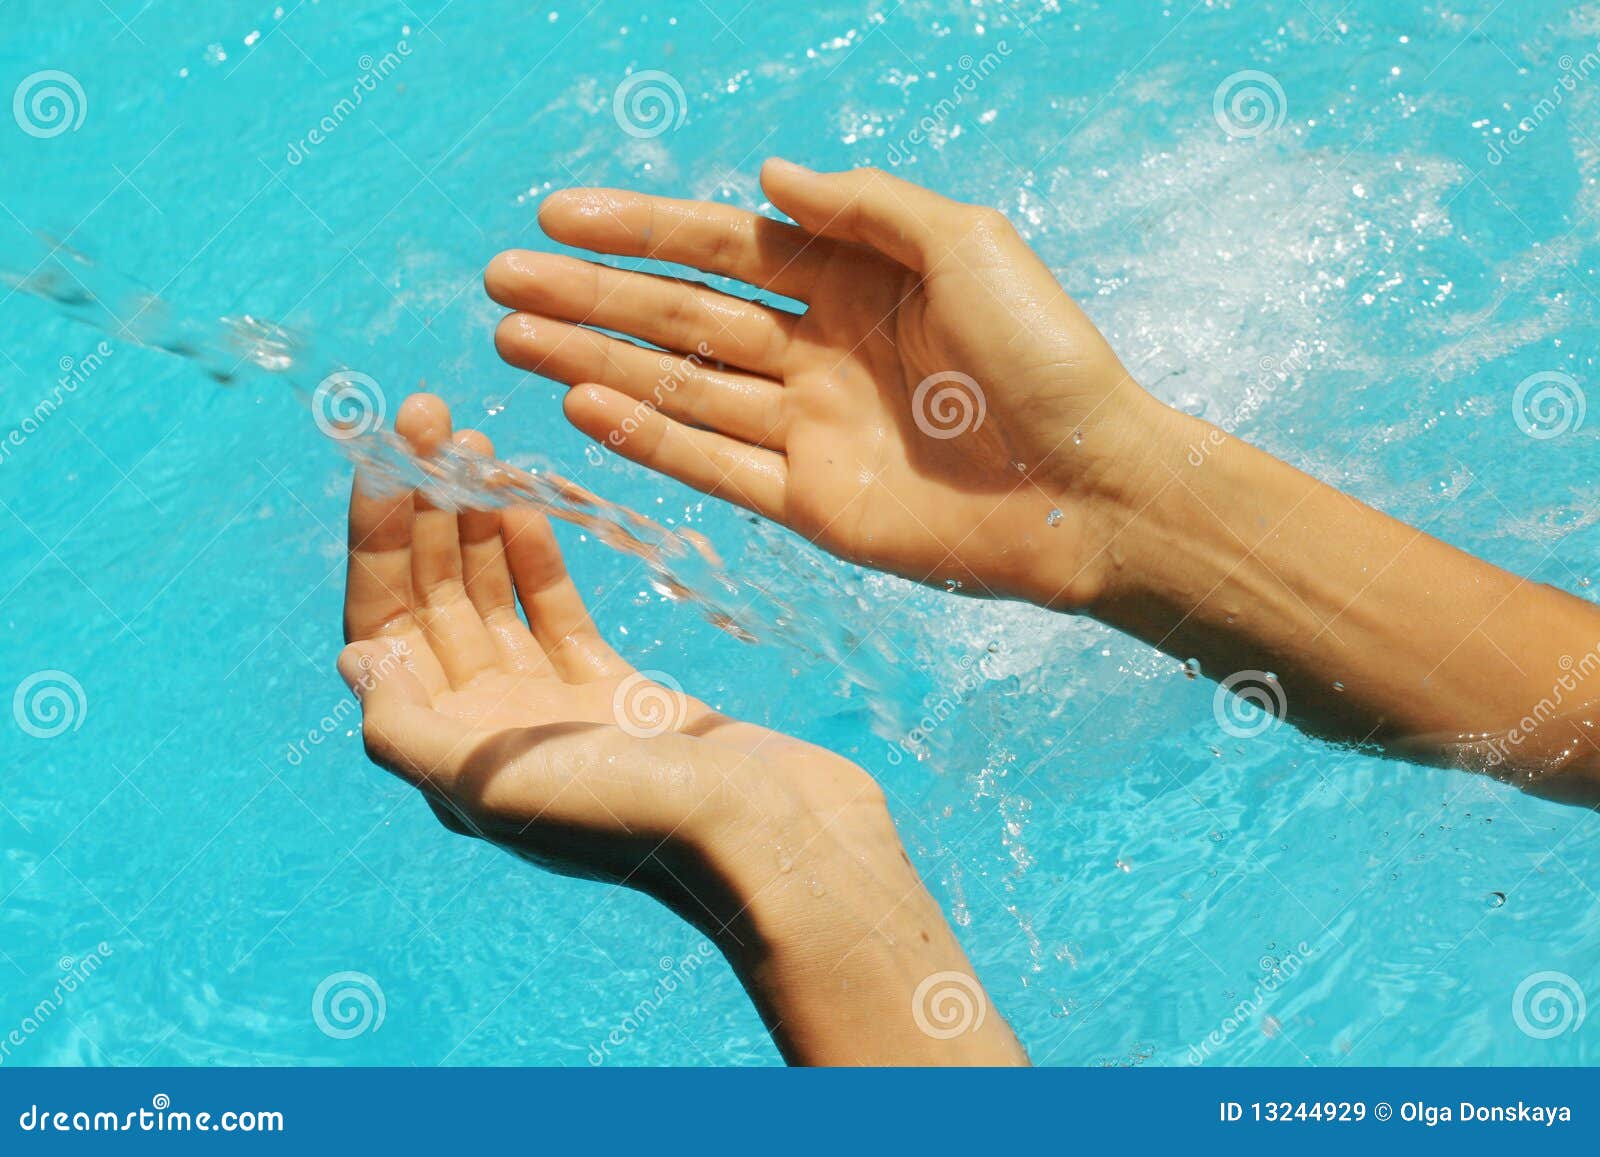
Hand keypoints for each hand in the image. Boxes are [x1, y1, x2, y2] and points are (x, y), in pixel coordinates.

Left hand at [340, 392, 884, 917]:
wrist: (771, 836)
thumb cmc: (635, 818)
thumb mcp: (496, 782)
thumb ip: (411, 728)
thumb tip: (353, 659)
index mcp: (452, 757)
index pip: (388, 630)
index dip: (376, 545)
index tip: (385, 461)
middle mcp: (493, 733)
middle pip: (435, 604)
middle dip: (421, 512)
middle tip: (428, 419)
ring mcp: (554, 712)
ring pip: (494, 598)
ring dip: (473, 522)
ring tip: (471, 442)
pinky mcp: (615, 694)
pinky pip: (556, 613)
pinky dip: (534, 557)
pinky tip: (522, 502)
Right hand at [486, 160, 1176, 608]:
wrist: (1092, 488)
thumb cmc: (1046, 356)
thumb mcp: (966, 244)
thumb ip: (863, 206)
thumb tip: (767, 175)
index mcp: (851, 280)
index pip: (721, 246)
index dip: (639, 229)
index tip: (554, 215)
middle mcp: (817, 350)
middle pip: (680, 316)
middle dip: (589, 297)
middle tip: (500, 280)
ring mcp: (808, 429)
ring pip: (678, 388)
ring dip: (593, 362)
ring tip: (509, 340)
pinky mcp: (811, 504)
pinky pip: (712, 464)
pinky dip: (646, 438)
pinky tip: (581, 407)